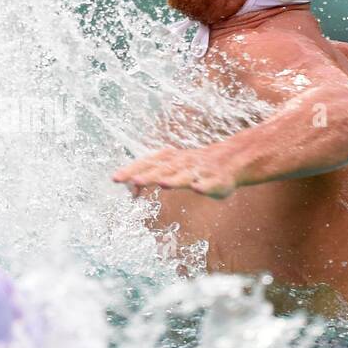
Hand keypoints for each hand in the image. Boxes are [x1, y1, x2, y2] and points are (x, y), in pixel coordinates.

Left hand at [112, 143, 243, 197]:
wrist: (232, 160)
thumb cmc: (195, 166)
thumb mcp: (172, 167)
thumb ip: (152, 174)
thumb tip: (130, 185)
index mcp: (171, 159)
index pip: (148, 162)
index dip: (132, 169)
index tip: (115, 178)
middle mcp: (184, 163)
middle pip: (164, 168)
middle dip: (149, 174)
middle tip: (133, 181)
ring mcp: (201, 171)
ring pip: (186, 175)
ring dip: (175, 179)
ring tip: (163, 183)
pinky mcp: (218, 181)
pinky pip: (211, 183)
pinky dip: (204, 185)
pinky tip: (198, 188)